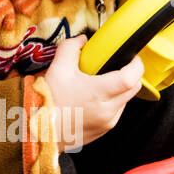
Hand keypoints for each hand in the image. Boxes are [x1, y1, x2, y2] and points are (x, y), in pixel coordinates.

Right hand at [43, 35, 143, 149]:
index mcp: (99, 93)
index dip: (136, 65)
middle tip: (120, 66)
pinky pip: (115, 114)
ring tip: (101, 83)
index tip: (133, 58)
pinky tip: (94, 99)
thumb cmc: (47, 103)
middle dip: (132, 75)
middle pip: (133, 89)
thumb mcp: (57, 69)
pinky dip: (111, 104)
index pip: (131, 77)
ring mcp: (106, 123)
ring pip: (125, 102)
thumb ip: (71, 48)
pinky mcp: (102, 132)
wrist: (37, 132)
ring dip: (120, 91)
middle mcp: (108, 111)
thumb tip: (82, 40)